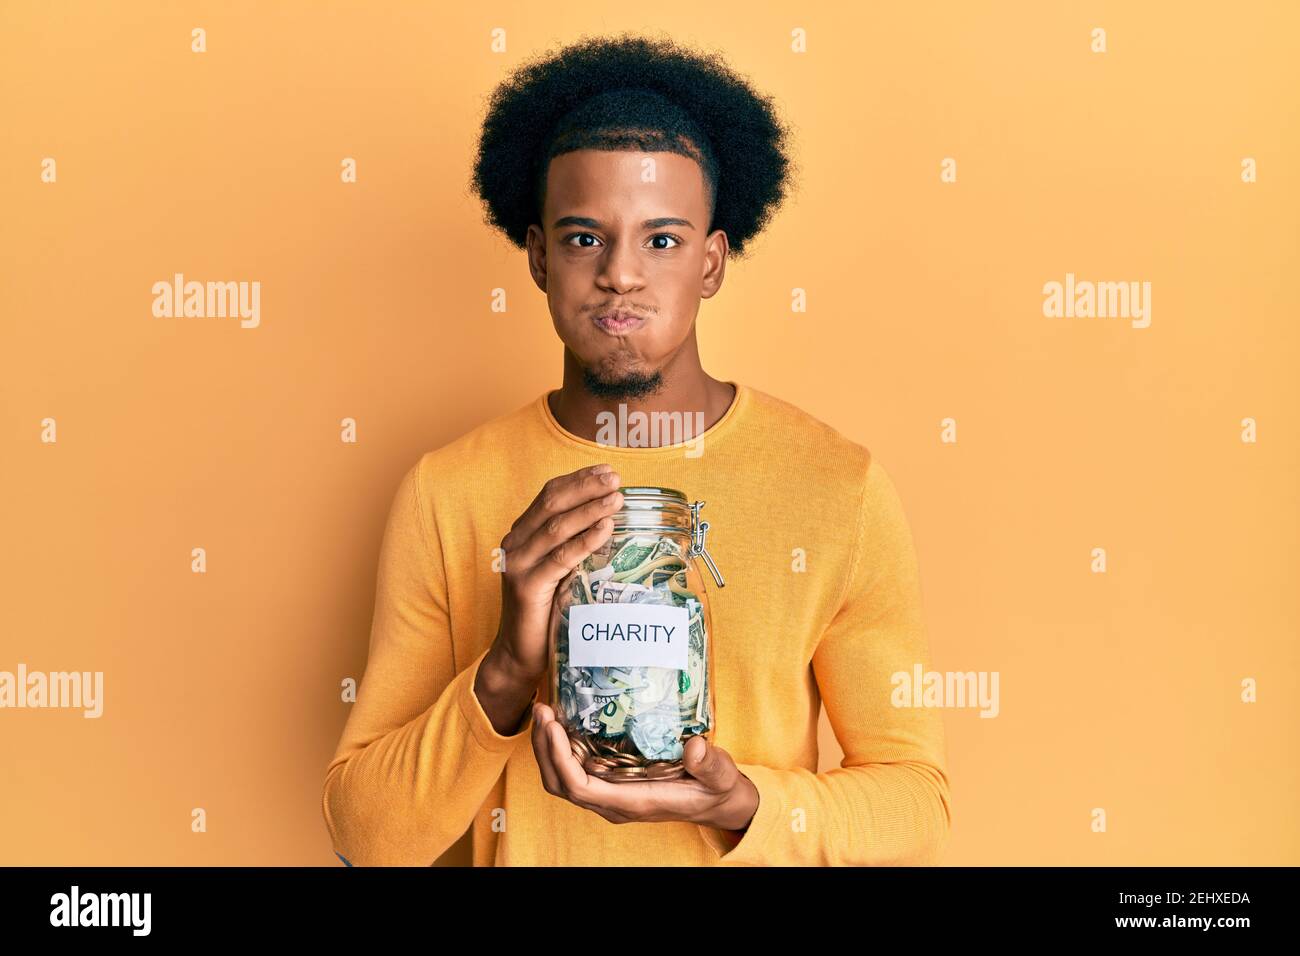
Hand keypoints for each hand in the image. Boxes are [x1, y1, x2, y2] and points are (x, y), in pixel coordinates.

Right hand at [490, 463, 624, 683]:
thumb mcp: (559, 569)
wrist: (519, 652)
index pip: (549, 495)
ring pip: (557, 527)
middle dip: (586, 487)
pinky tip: (605, 529)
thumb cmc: (546, 609)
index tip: (607, 470)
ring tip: (617, 499)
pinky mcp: (526, 587)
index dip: (578, 479)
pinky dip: (584, 541)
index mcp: (522, 533)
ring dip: (590, 510)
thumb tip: (612, 518)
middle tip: (616, 479)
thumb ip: (572, 545)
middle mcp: (515, 543)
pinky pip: (560, 558)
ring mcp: (518, 564)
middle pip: (552, 504)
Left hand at [530, 701, 759, 831]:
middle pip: (560, 784)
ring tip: (546, 713)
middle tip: (543, 710)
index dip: (559, 758)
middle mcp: (614, 803)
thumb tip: (694, 746)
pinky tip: (564, 724)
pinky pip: (574, 772)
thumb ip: (709, 765)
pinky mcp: (611, 785)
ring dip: (548, 748)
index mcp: (633, 801)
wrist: (718, 802)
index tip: (554, 726)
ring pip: (562, 780)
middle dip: (544, 749)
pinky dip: (561, 750)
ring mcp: (610, 796)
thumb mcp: (719, 775)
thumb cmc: (716, 788)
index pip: (579, 787)